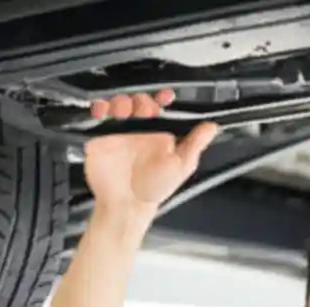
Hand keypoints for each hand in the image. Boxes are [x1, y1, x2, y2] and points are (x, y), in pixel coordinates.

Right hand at [83, 90, 219, 214]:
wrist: (128, 205)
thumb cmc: (154, 189)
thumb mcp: (182, 165)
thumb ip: (195, 144)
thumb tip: (212, 127)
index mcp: (158, 132)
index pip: (160, 106)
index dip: (162, 98)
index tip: (165, 98)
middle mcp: (138, 129)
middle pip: (137, 100)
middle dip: (141, 100)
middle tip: (144, 110)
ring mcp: (118, 131)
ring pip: (118, 104)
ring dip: (121, 101)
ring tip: (124, 112)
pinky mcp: (99, 137)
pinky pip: (97, 116)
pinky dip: (99, 108)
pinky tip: (104, 111)